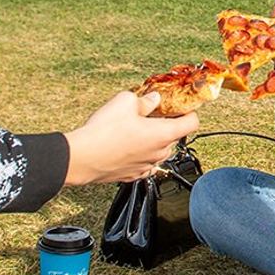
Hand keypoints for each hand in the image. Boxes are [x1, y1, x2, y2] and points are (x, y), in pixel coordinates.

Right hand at [63, 91, 198, 185]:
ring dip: (153, 139)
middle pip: (174, 136)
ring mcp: (147, 166)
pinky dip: (141, 153)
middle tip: (151, 113)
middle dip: (167, 123)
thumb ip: (145, 100)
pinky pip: (145, 162)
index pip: (192, 123)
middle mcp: (159, 153)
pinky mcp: (133, 175)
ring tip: (135, 128)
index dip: (189, 111)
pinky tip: (127, 144)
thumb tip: (153, 99)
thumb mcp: (126, 102)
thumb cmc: (104, 131)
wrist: (82, 158)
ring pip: (159, 150)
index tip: (181, 106)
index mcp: (164, 134)